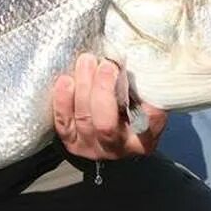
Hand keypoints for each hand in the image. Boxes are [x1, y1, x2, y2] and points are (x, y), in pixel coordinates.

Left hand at [53, 53, 167, 159]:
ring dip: (84, 86)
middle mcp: (116, 148)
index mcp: (142, 141)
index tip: (144, 82)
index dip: (145, 108)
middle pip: (105, 124)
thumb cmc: (129, 108)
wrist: (105, 129)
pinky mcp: (70, 141)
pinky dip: (62, 100)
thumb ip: (143, 88)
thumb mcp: (144, 101)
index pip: (148, 128)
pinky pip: (63, 122)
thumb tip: (138, 62)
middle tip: (107, 65)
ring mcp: (90, 146)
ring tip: (87, 61)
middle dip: (103, 90)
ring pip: (83, 119)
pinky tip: (66, 80)